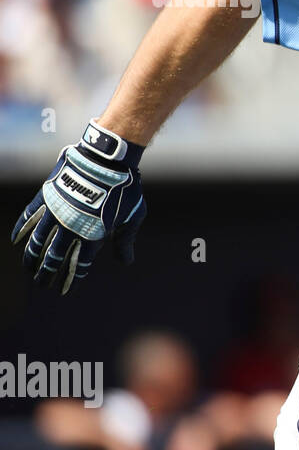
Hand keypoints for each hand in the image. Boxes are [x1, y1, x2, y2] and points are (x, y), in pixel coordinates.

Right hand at [11, 120, 146, 294]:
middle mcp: (72, 226)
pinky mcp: (47, 197)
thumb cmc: (126, 189)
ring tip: (28, 270)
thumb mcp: (132, 216)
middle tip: (42, 284)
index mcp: (93, 234)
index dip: (72, 278)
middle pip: (55, 256)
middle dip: (48, 272)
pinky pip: (29, 217)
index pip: (79, 263)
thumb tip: (126, 262)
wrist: (108, 159)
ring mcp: (57, 212)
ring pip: (39, 241)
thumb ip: (125, 240)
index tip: (66, 290)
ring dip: (32, 257)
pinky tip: (16, 241)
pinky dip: (21, 229)